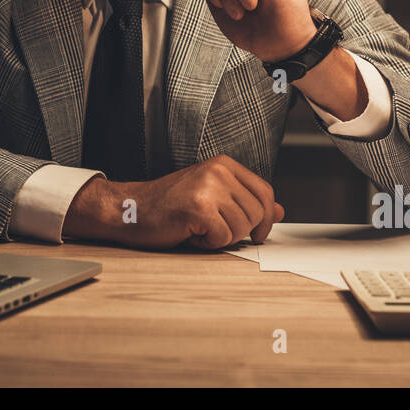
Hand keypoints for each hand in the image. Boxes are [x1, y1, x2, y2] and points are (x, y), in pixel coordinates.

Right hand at [67, 155, 284, 249]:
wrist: (130, 209)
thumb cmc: (168, 205)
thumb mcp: (212, 197)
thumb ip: (245, 201)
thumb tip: (280, 211)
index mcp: (224, 165)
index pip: (265, 192)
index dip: (267, 217)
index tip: (259, 233)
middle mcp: (218, 171)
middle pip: (257, 212)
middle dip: (240, 231)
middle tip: (214, 229)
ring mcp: (208, 187)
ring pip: (241, 228)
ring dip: (221, 238)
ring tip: (199, 228)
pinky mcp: (199, 207)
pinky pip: (223, 238)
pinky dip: (208, 244)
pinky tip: (191, 233)